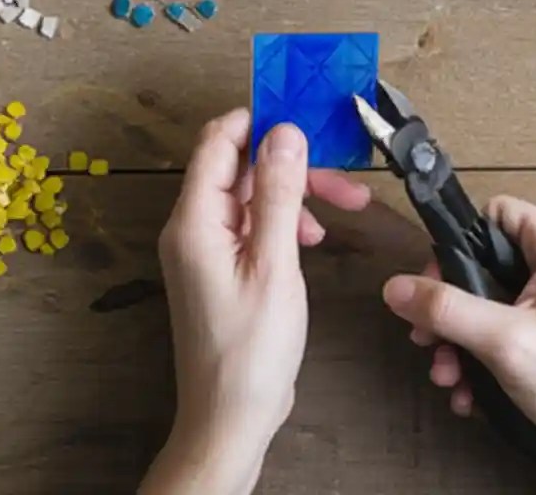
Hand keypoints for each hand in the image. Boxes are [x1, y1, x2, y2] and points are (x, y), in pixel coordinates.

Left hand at [140, 109, 370, 494]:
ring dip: (294, 195)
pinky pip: (251, 225)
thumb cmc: (250, 351)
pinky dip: (283, 223)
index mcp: (194, 221)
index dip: (260, 123)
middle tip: (343, 182)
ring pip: (250, 196)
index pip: (218, 141)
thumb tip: (284, 134)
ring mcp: (205, 249)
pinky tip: (310, 240)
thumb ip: (278, 195)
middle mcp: (191, 228)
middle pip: (239, 167)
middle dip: (291, 165)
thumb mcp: (274, 265)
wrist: (231, 415)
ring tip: (338, 212)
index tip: (307, 120)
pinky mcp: (221, 269)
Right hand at [381, 197, 535, 494]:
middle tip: (432, 343)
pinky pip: (532, 320)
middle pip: (498, 262)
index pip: (498, 214)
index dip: (458, 247)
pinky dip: (502, 347)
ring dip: (473, 337)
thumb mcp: (503, 343)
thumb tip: (394, 286)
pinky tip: (479, 388)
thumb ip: (445, 309)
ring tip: (453, 378)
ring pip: (510, 298)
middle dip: (458, 309)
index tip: (433, 287)